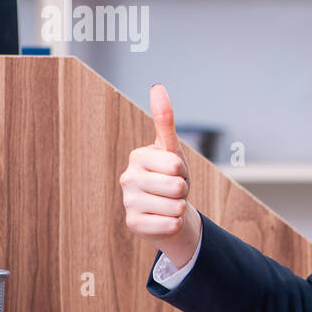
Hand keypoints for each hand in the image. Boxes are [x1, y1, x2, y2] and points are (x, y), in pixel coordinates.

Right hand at [119, 83, 201, 268]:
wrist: (168, 210)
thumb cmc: (171, 176)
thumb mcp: (171, 149)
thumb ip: (164, 120)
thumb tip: (157, 86)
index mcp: (138, 156)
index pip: (176, 164)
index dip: (183, 171)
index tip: (174, 172)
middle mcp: (127, 178)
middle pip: (177, 186)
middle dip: (183, 190)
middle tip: (174, 190)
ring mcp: (128, 202)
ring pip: (175, 207)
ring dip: (180, 207)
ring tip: (169, 203)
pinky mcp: (133, 224)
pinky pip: (169, 224)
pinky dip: (174, 224)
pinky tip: (165, 220)